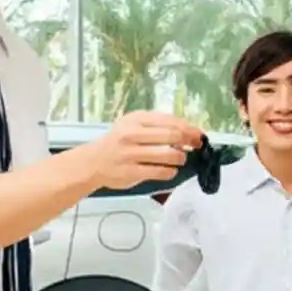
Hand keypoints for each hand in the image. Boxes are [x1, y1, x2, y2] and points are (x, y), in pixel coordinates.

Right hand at [88, 111, 203, 189]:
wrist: (93, 161)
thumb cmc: (118, 142)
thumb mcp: (133, 125)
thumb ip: (157, 125)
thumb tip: (188, 130)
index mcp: (136, 119)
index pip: (170, 121)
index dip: (189, 128)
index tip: (199, 135)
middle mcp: (132, 134)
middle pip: (172, 135)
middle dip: (189, 141)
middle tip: (196, 147)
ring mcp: (131, 153)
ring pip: (168, 154)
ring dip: (180, 158)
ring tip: (180, 159)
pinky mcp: (131, 171)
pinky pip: (160, 171)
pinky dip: (171, 171)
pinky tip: (171, 171)